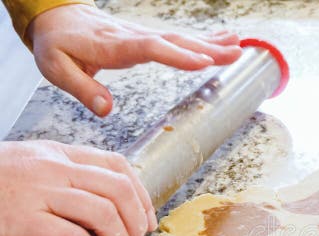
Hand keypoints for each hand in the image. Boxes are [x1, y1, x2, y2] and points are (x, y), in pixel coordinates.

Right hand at [0, 141, 156, 235]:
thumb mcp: (27, 167)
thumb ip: (59, 176)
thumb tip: (98, 203)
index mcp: (57, 153)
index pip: (118, 165)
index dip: (142, 195)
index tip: (147, 221)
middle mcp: (53, 167)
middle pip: (118, 190)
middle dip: (137, 222)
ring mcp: (38, 191)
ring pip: (103, 213)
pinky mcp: (23, 217)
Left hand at [27, 5, 241, 116]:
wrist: (56, 18)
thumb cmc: (57, 45)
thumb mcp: (55, 69)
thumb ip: (82, 89)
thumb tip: (106, 110)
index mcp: (113, 45)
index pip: (149, 48)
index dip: (177, 55)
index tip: (202, 62)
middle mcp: (133, 36)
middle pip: (174, 41)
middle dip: (205, 48)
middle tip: (234, 54)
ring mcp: (143, 34)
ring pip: (181, 38)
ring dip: (211, 43)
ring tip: (238, 48)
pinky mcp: (149, 36)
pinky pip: (179, 38)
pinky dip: (204, 39)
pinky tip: (225, 40)